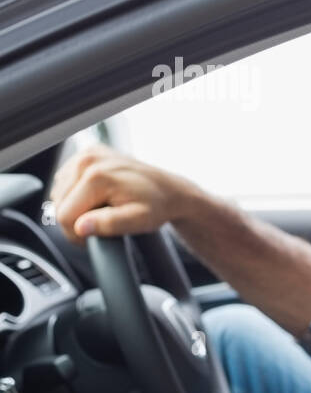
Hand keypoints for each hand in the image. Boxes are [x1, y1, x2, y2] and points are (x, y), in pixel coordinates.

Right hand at [49, 143, 195, 246]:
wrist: (170, 189)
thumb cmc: (157, 205)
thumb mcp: (138, 220)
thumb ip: (109, 224)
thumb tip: (81, 227)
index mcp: (96, 176)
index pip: (64, 215)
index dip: (76, 234)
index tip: (92, 238)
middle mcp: (88, 160)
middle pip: (59, 203)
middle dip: (75, 220)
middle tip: (100, 224)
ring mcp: (87, 153)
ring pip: (59, 193)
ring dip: (75, 206)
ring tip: (102, 209)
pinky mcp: (87, 153)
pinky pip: (66, 181)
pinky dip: (76, 193)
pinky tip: (97, 197)